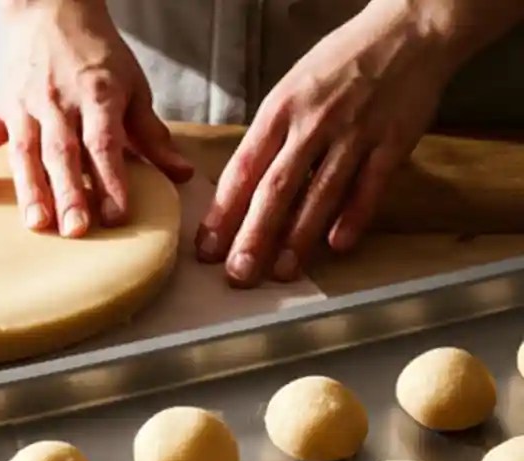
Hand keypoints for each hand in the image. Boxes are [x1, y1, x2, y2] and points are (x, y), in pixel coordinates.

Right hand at [0, 0, 192, 237]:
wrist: (52, 11)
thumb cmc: (98, 56)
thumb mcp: (133, 87)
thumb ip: (152, 134)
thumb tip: (182, 175)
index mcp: (97, 96)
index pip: (104, 143)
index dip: (111, 179)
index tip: (117, 214)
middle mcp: (58, 103)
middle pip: (63, 153)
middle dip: (68, 192)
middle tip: (75, 230)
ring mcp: (24, 107)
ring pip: (25, 152)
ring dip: (29, 188)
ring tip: (35, 224)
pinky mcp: (0, 109)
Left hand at [196, 0, 523, 286]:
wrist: (409, 30)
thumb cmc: (342, 62)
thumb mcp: (292, 90)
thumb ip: (270, 137)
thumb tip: (243, 188)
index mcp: (280, 110)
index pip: (242, 169)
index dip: (223, 213)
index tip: (208, 248)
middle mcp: (312, 123)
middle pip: (276, 189)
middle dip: (253, 236)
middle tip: (238, 273)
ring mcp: (354, 133)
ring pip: (320, 194)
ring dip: (299, 238)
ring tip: (283, 272)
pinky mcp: (393, 140)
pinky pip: (370, 186)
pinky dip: (354, 217)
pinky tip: (337, 245)